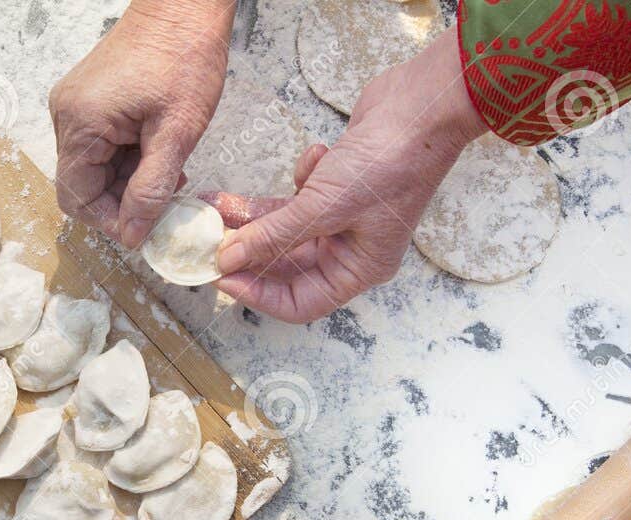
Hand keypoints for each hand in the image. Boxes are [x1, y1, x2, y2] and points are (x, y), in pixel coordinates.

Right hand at [49, 0, 233, 246]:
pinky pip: (100, 145)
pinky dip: (127, 158)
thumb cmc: (183, 58)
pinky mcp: (89, 99)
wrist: (184, 6)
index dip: (110, 221)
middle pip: (83, 184)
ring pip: (94, 167)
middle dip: (122, 200)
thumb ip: (151, 189)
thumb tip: (133, 234)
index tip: (145, 229)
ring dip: (129, 180)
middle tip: (163, 201)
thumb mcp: (175, 133)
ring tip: (168, 171)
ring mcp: (75, 105)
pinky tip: (157, 151)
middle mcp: (67, 115)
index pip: (77, 198)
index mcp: (80, 123)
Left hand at [213, 33, 482, 322]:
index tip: (220, 278)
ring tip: (216, 204)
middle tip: (207, 239)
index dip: (258, 295)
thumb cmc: (389, 162)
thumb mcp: (324, 205)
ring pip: (285, 228)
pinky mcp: (336, 186)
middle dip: (247, 251)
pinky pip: (299, 196)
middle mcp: (351, 250)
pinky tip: (313, 157)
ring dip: (254, 216)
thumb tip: (228, 259)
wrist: (423, 106)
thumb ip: (273, 235)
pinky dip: (295, 180)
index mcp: (358, 269)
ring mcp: (344, 218)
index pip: (300, 303)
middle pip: (285, 266)